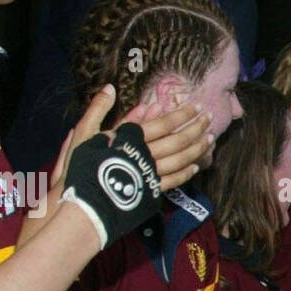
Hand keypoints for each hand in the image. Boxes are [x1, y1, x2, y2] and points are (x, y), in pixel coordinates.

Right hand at [52, 90, 210, 195]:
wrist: (81, 203)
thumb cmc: (80, 166)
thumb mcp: (83, 132)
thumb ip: (98, 108)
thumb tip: (110, 87)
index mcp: (131, 138)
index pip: (164, 123)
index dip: (182, 114)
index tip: (197, 106)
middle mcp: (145, 155)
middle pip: (177, 140)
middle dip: (196, 128)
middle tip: (210, 118)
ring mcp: (150, 174)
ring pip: (180, 160)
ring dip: (197, 149)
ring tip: (210, 139)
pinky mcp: (150, 191)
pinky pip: (173, 181)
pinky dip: (186, 173)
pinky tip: (195, 167)